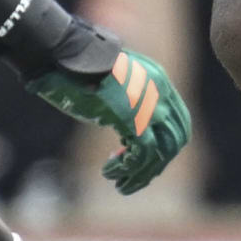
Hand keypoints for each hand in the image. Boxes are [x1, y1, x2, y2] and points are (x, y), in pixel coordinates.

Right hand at [23, 36, 193, 194]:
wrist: (62, 56)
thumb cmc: (77, 69)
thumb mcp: (113, 84)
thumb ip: (129, 102)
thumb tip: (131, 132)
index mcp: (158, 81)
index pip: (179, 121)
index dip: (166, 146)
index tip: (144, 160)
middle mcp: (159, 92)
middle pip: (174, 140)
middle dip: (156, 165)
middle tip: (134, 179)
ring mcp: (148, 105)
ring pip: (160, 153)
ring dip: (140, 174)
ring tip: (120, 185)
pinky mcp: (131, 118)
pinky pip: (140, 155)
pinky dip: (126, 169)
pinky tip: (109, 172)